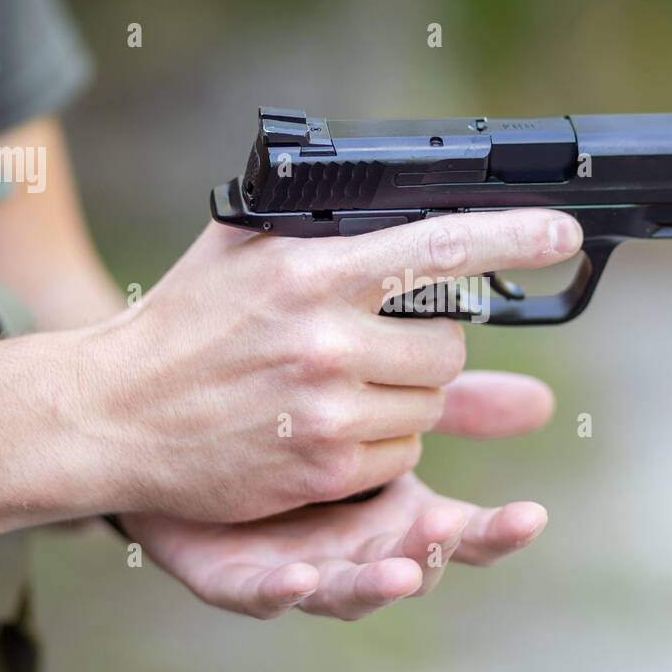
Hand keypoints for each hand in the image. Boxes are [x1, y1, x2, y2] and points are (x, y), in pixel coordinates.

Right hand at [74, 211, 580, 521]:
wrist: (112, 413)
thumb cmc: (180, 324)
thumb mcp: (241, 250)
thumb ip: (318, 225)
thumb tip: (392, 203)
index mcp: (311, 271)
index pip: (436, 245)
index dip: (510, 237)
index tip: (559, 232)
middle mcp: (325, 338)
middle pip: (449, 348)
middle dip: (429, 349)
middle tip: (378, 345)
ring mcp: (325, 409)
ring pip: (430, 406)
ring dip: (403, 399)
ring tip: (336, 387)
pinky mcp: (321, 467)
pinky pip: (399, 453)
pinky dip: (379, 443)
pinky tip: (324, 427)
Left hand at [117, 370, 554, 618]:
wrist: (177, 430)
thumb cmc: (291, 428)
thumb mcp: (380, 404)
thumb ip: (451, 400)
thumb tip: (543, 401)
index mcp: (398, 509)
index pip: (461, 528)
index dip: (497, 530)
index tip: (533, 516)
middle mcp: (356, 547)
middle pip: (413, 565)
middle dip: (441, 555)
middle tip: (460, 531)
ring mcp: (297, 564)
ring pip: (345, 589)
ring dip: (375, 585)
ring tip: (402, 572)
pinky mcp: (232, 574)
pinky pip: (256, 592)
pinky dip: (281, 591)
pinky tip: (298, 577)